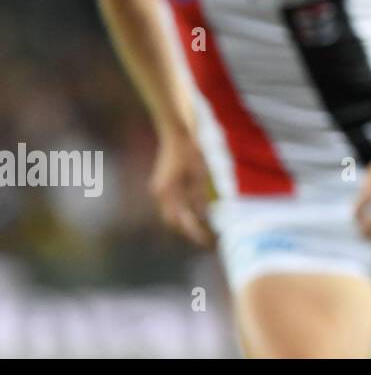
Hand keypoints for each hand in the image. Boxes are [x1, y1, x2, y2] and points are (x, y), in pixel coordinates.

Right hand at [150, 129, 215, 247]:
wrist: (177, 132)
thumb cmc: (190, 150)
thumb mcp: (199, 174)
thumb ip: (199, 197)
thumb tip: (202, 217)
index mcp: (166, 192)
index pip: (181, 221)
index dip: (194, 233)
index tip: (206, 242)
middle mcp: (159, 194)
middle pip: (173, 221)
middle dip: (189, 232)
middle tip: (206, 240)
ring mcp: (159, 189)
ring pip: (171, 214)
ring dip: (186, 224)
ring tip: (204, 231)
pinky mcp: (163, 185)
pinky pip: (172, 205)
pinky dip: (183, 213)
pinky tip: (196, 215)